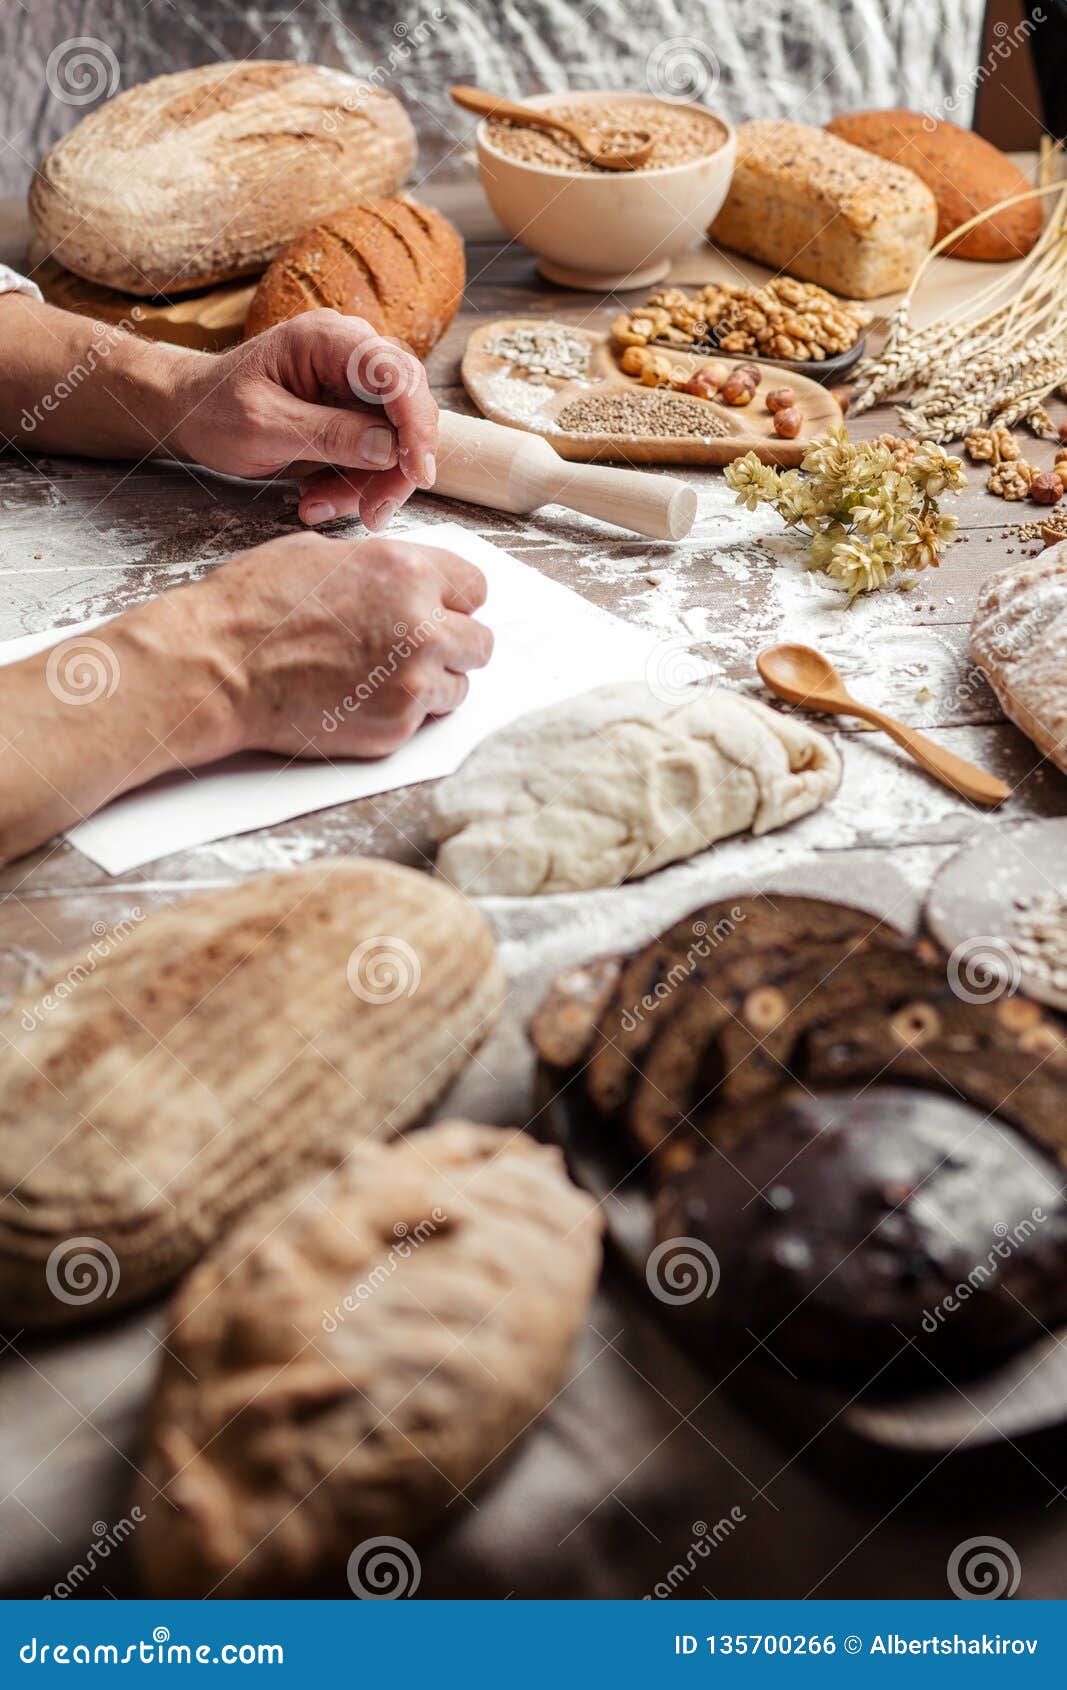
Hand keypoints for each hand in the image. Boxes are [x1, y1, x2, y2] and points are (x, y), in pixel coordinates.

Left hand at [169, 309, 438, 531]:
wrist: (189, 413)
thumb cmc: (214, 411)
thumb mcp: (264, 427)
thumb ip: (327, 434)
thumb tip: (390, 447)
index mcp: (327, 339)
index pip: (397, 372)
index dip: (417, 424)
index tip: (418, 474)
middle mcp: (350, 351)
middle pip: (407, 407)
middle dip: (395, 467)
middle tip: (371, 513)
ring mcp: (353, 379)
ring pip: (396, 435)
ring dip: (370, 482)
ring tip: (318, 508)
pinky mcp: (351, 407)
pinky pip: (375, 449)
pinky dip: (355, 481)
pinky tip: (317, 497)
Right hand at [197, 531, 491, 756]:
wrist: (217, 668)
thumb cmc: (254, 606)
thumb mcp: (320, 555)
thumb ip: (381, 568)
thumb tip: (407, 580)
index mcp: (408, 573)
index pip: (475, 588)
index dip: (452, 600)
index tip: (437, 609)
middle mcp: (423, 628)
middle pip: (481, 643)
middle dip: (453, 644)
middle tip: (415, 649)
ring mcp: (413, 683)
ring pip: (458, 686)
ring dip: (432, 682)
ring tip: (380, 676)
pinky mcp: (395, 727)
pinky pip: (423, 721)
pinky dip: (400, 713)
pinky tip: (358, 698)